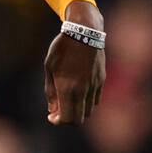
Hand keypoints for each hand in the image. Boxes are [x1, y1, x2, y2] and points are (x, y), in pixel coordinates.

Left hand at [45, 1, 104, 124]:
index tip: (51, 117)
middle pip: (78, 120)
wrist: (84, 31)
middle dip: (68, 120)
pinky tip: (78, 92)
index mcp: (66, 87)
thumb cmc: (62, 48)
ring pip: (88, 111)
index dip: (57, 121)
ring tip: (68, 101)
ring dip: (78, 110)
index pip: (66, 118)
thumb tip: (53, 110)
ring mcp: (94, 86)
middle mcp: (82, 90)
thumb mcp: (49, 67)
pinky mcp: (101, 80)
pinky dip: (87, 102)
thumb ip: (50, 91)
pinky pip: (95, 100)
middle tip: (59, 112)